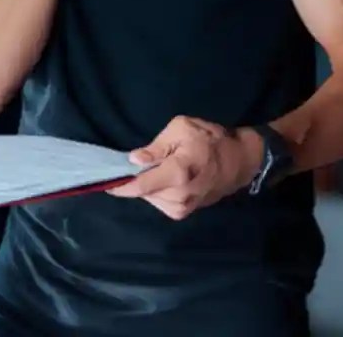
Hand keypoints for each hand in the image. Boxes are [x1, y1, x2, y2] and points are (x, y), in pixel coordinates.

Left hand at [107, 116, 263, 219]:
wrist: (239, 161)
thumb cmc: (209, 139)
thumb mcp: (182, 129)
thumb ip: (156, 146)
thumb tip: (133, 160)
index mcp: (177, 173)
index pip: (139, 186)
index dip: (118, 185)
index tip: (103, 181)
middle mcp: (178, 196)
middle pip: (141, 192)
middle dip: (133, 180)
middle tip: (136, 163)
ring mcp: (182, 207)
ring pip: (149, 198)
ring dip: (146, 185)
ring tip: (158, 167)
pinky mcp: (183, 213)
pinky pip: (158, 202)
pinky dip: (155, 191)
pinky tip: (164, 178)